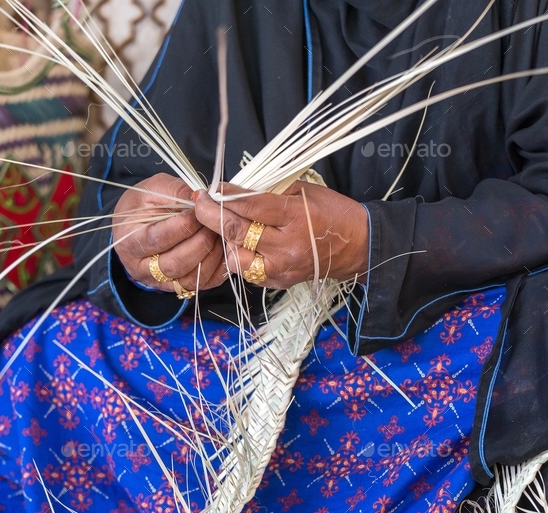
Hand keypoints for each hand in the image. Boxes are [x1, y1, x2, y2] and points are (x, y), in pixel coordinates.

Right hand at [112, 173, 226, 291]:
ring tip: (220, 235)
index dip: (183, 226)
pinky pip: (201, 285)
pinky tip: (223, 251)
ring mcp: (159, 281)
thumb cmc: (143, 204)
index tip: (200, 211)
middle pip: (175, 264)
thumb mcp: (154, 188)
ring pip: (189, 278)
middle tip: (215, 224)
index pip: (158, 239)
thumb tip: (200, 197)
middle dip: (200, 243)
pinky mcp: (177, 287)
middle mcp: (141, 267)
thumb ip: (176, 191)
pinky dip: (216, 269)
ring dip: (211, 256)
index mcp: (129, 240)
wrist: (136, 225)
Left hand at [193, 181, 368, 288]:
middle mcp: (285, 247)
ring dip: (223, 240)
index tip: (211, 188)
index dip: (225, 196)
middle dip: (211, 215)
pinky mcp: (277, 282)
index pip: (250, 206)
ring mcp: (280, 268)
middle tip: (199, 203)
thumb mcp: (305, 191)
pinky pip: (245, 271)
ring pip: (234, 257)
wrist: (356, 247)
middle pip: (236, 231)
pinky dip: (236, 256)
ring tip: (221, 227)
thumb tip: (237, 189)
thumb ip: (270, 191)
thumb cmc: (332, 212)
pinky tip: (237, 244)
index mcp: (295, 217)